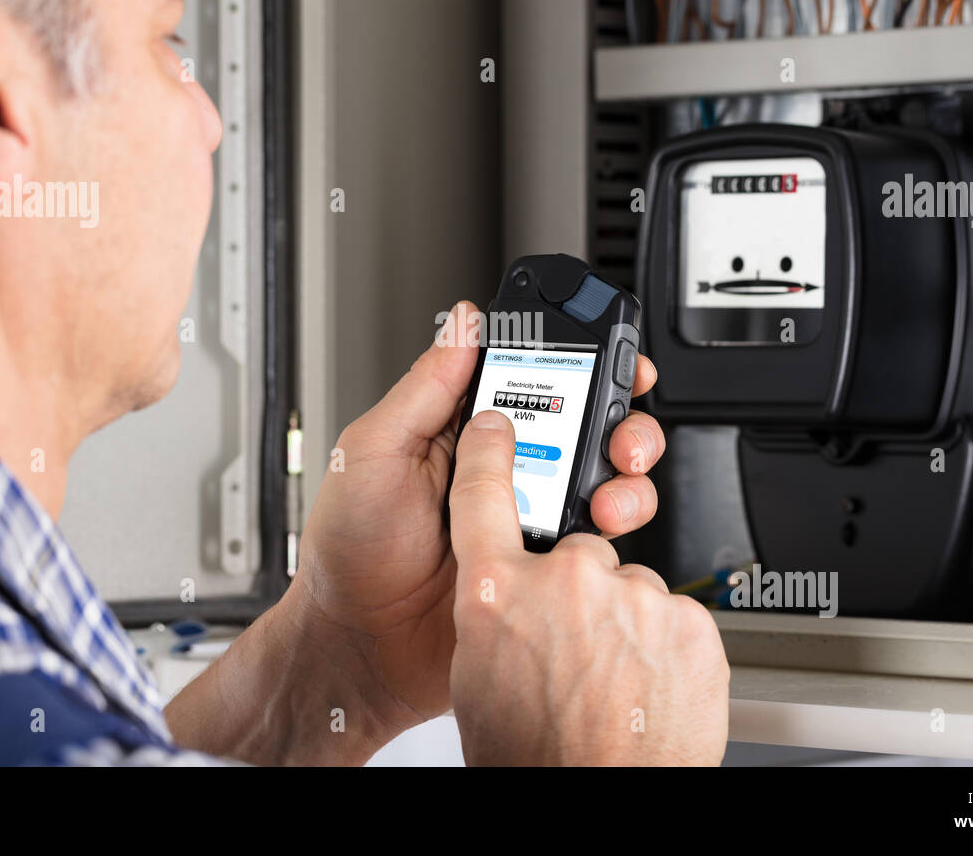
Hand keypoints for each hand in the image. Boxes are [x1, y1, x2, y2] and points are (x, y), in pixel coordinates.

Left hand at [292, 301, 668, 739]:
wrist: (359, 648)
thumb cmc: (349, 552)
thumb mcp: (375, 451)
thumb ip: (425, 387)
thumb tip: (462, 323)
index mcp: (464, 430)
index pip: (534, 378)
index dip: (577, 360)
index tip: (605, 350)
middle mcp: (504, 469)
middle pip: (586, 425)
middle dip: (620, 419)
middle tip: (617, 434)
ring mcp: (529, 519)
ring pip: (604, 481)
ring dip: (623, 478)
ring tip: (606, 494)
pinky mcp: (544, 567)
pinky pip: (596, 543)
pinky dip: (610, 534)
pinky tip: (589, 537)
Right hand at [446, 408, 729, 765]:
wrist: (601, 803)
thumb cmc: (535, 758)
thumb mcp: (477, 676)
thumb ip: (493, 614)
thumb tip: (507, 598)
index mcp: (497, 594)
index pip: (482, 492)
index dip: (490, 451)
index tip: (496, 428)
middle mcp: (565, 582)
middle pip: (576, 549)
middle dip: (577, 589)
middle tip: (574, 647)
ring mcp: (632, 597)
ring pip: (628, 588)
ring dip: (622, 623)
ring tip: (613, 680)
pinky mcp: (688, 620)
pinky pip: (671, 615)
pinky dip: (663, 645)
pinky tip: (645, 685)